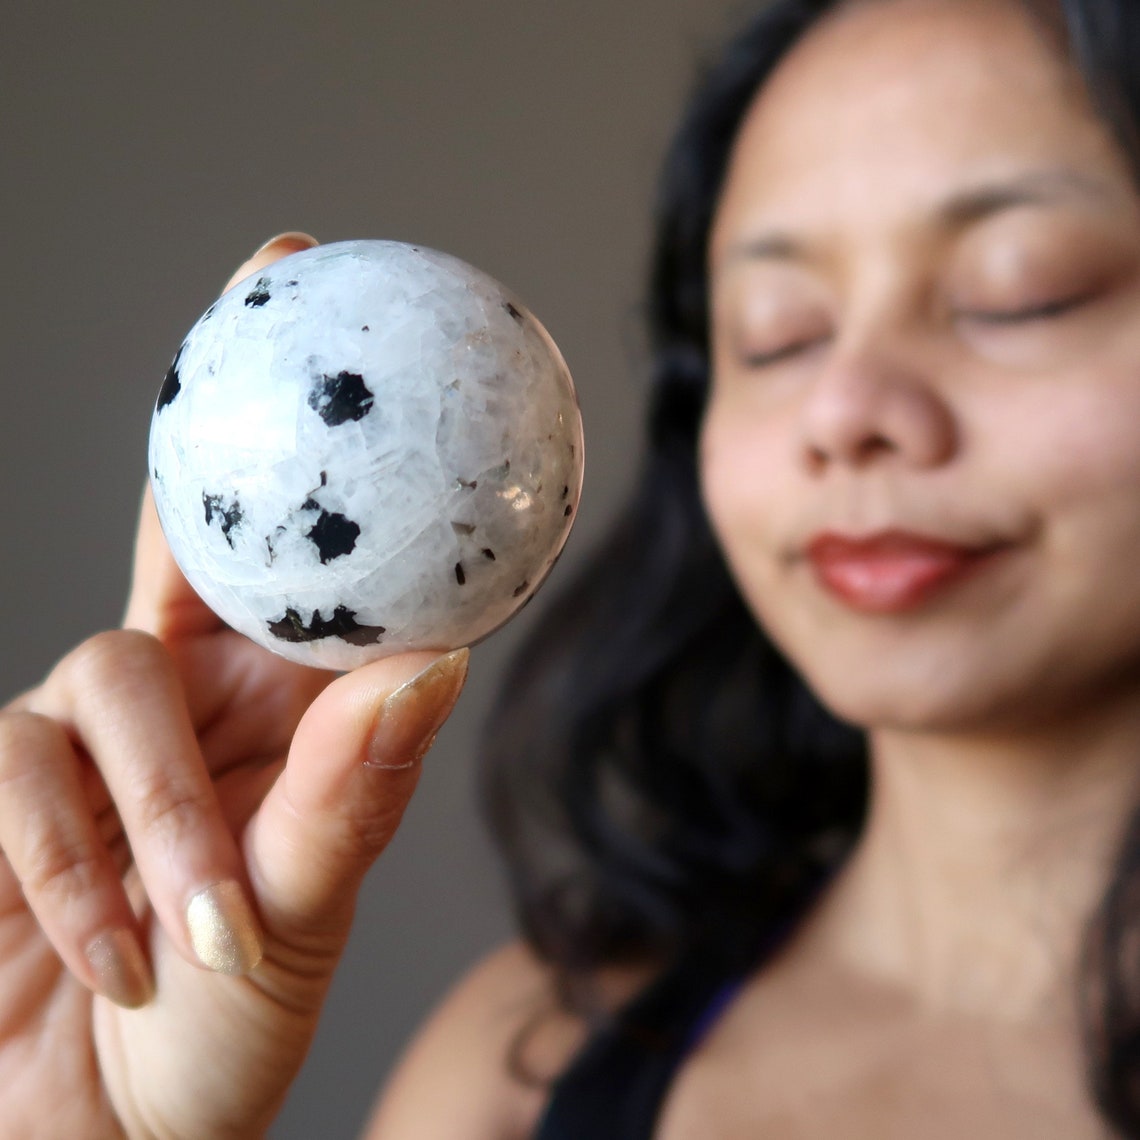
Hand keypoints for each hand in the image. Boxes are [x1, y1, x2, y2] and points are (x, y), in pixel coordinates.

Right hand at [0, 234, 468, 1138]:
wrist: (108, 1132)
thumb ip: (353, 791)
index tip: (375, 326)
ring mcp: (84, 734)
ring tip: (199, 931)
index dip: (336, 442)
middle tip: (269, 270)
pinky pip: (12, 772)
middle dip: (230, 406)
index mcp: (283, 707)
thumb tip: (436, 661)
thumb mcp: (303, 907)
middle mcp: (189, 693)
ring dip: (161, 815)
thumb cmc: (223, 1026)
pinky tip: (108, 953)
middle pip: (194, 520)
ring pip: (103, 678)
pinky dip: (69, 869)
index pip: (313, 553)